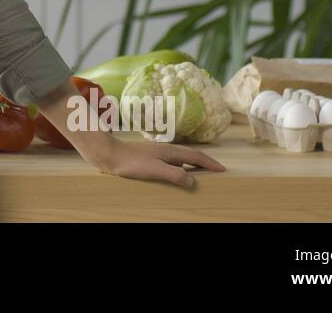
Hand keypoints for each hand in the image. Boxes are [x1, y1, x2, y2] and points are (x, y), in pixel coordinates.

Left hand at [84, 134, 225, 187]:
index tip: (222, 169)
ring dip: (193, 164)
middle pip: (190, 155)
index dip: (210, 163)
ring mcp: (157, 153)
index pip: (196, 156)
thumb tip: (192, 181)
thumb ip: (175, 175)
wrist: (109, 155)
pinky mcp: (149, 158)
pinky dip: (180, 167)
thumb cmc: (131, 162)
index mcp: (170, 151)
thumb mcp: (155, 170)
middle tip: (216, 169)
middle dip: (205, 162)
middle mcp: (166, 150)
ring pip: (181, 158)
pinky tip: (175, 173)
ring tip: (201, 172)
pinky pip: (171, 162)